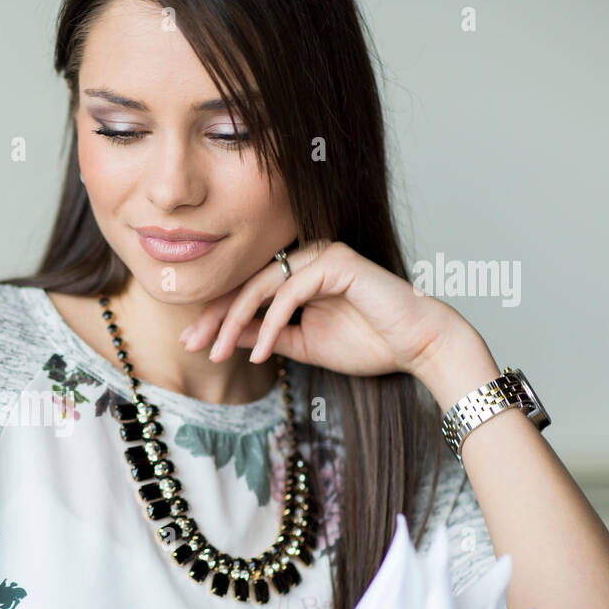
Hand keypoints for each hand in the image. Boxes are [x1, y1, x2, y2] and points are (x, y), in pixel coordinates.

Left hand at [181, 238, 470, 378]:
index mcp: (297, 274)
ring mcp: (321, 255)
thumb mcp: (303, 345)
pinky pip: (290, 292)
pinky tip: (261, 352)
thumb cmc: (369, 343)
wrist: (417, 346)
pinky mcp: (336, 261)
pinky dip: (271, 324)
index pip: (246, 292)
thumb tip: (227, 336)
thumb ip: (266, 336)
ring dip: (235, 322)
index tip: (192, 344)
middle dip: (214, 317)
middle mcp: (306, 258)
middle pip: (245, 285)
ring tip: (219, 353)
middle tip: (191, 345)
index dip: (216, 317)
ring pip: (261, 287)